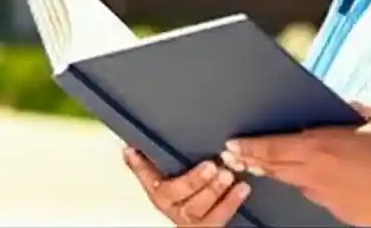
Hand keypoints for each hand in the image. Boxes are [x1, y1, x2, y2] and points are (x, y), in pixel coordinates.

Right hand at [123, 145, 251, 225]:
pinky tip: (242, 188)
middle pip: (175, 195)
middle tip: (212, 165)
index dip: (139, 165)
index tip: (133, 149)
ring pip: (196, 210)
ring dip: (213, 192)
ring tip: (228, 175)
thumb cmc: (192, 197)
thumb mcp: (173, 180)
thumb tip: (128, 149)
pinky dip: (231, 203)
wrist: (206, 223)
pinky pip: (218, 220)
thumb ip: (152, 167)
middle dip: (193, 180)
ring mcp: (188, 221)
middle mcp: (172, 209)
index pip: (146, 177)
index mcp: (161, 193)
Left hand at [219, 102, 370, 225]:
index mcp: (325, 145)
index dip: (248, 147)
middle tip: (236, 155)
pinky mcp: (341, 214)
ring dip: (281, 173)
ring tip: (266, 163)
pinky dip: (311, 185)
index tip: (232, 144)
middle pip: (276, 168)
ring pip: (296, 184)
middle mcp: (320, 174)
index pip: (273, 147)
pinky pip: (318, 196)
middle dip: (254, 161)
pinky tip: (316, 177)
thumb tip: (337, 106)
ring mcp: (329, 198)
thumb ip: (351, 109)